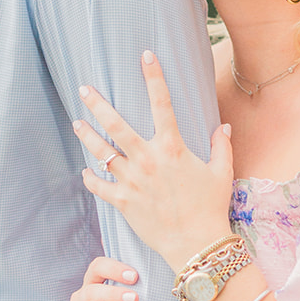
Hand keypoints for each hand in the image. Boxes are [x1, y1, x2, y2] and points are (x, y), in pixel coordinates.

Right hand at [65, 255, 139, 300]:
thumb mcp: (133, 299)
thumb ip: (140, 285)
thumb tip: (164, 266)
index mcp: (95, 283)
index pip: (98, 267)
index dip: (114, 269)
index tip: (135, 277)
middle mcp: (82, 299)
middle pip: (90, 291)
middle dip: (112, 295)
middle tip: (134, 300)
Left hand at [74, 51, 234, 270]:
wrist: (196, 245)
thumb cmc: (210, 208)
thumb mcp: (221, 173)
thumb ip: (221, 147)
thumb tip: (223, 127)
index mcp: (172, 148)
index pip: (162, 103)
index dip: (154, 76)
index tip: (146, 55)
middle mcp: (148, 160)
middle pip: (116, 125)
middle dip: (97, 104)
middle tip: (84, 89)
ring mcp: (132, 181)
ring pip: (101, 152)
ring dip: (87, 136)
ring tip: (77, 123)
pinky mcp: (123, 201)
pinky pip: (99, 186)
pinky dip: (91, 177)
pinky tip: (86, 171)